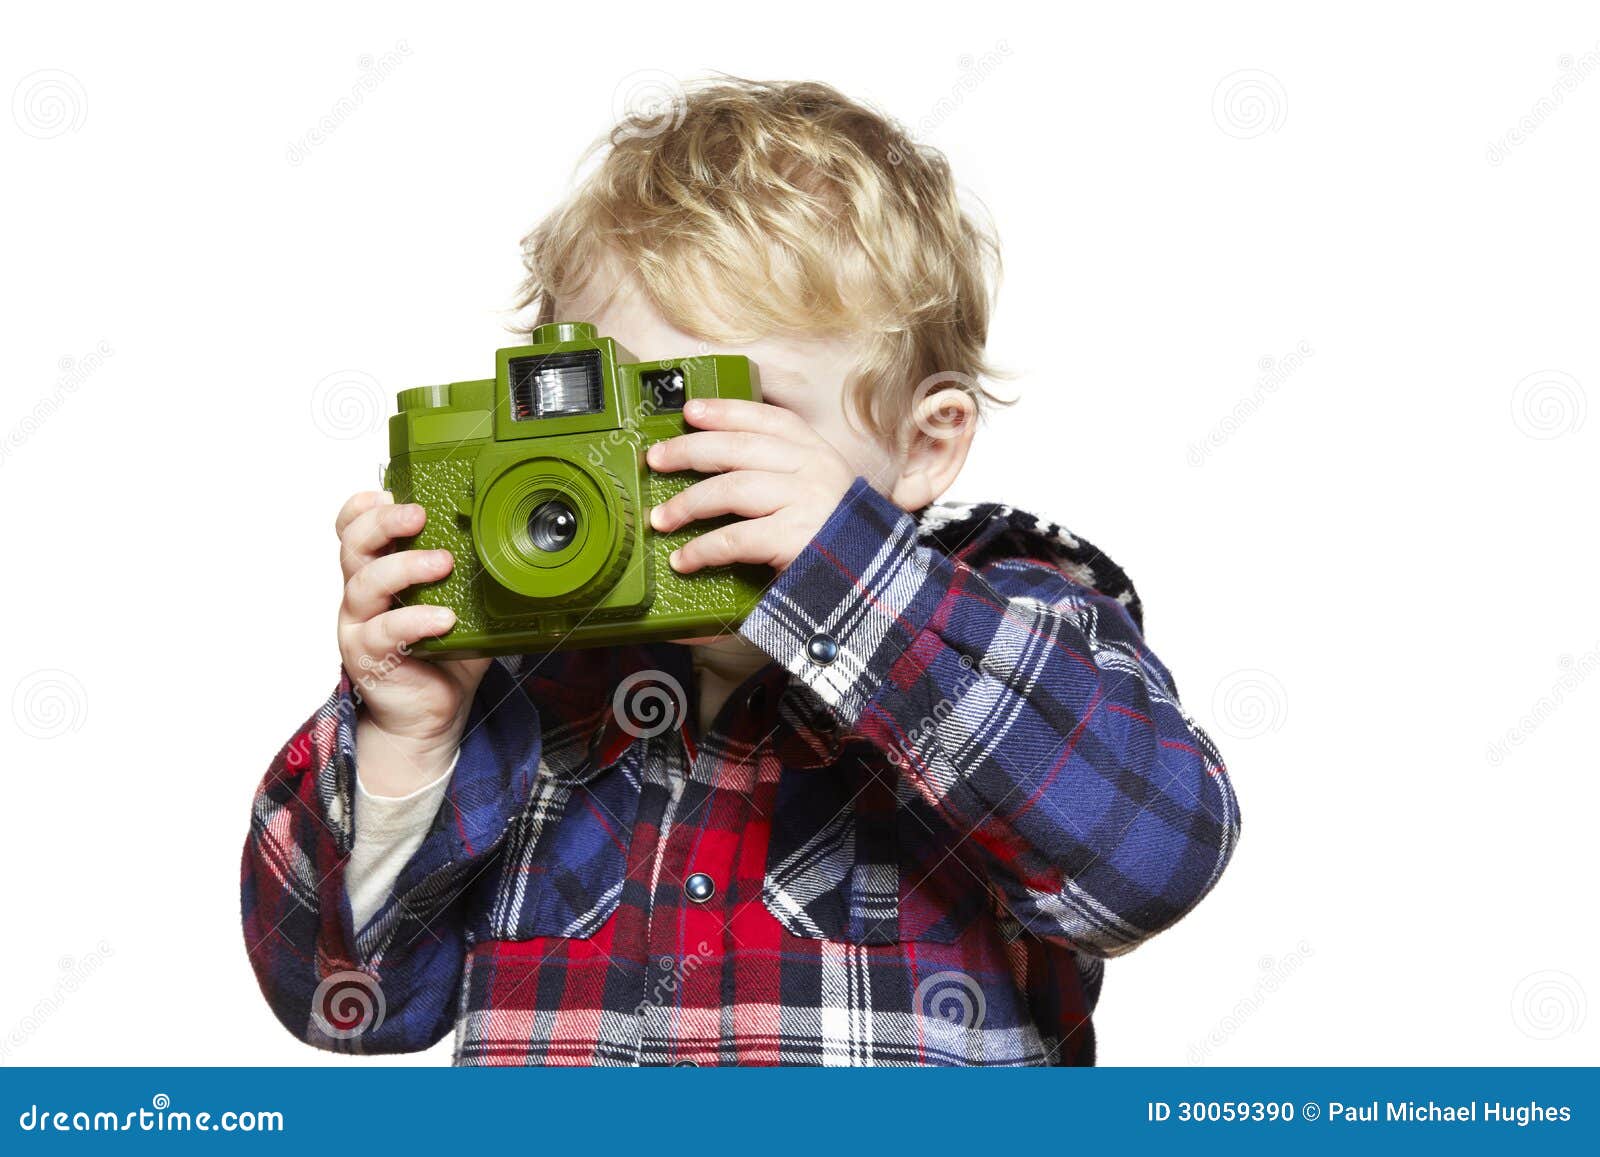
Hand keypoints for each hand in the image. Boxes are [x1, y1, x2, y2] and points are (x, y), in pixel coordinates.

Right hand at [334, 490, 490, 792]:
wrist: (431, 713)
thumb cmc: (447, 653)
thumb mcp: (465, 604)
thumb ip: (476, 576)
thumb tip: (521, 546)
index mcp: (380, 571)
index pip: (353, 529)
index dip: (362, 508)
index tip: (388, 493)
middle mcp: (361, 593)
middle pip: (354, 544)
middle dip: (383, 523)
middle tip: (418, 516)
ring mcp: (359, 624)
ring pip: (364, 583)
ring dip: (404, 567)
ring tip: (442, 563)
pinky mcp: (367, 656)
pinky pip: (385, 631)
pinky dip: (414, 620)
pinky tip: (442, 619)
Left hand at [646, 398, 856, 573]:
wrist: (873, 584)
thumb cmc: (835, 540)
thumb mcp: (817, 494)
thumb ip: (781, 474)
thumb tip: (722, 461)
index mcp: (818, 453)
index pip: (766, 419)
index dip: (725, 410)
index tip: (689, 411)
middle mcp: (814, 470)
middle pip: (738, 448)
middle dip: (689, 451)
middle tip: (656, 459)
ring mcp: (806, 502)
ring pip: (730, 488)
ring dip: (686, 503)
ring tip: (661, 519)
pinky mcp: (795, 539)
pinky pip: (734, 538)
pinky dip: (702, 548)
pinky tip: (684, 559)